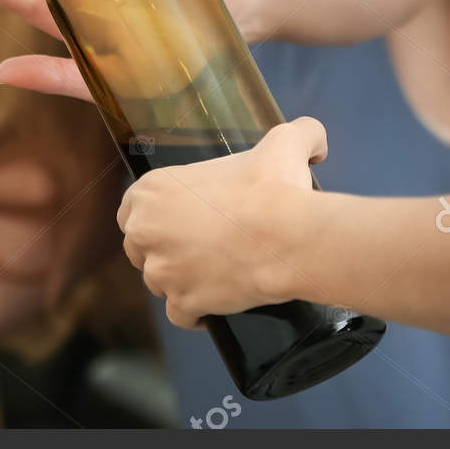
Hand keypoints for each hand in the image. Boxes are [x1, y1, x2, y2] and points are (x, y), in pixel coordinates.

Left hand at [116, 118, 327, 329]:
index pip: (132, 208)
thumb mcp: (285, 143)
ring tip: (209, 274)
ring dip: (179, 280)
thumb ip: (300, 133)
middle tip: (197, 247)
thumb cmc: (276, 188)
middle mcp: (146, 231)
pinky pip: (179, 315)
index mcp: (153, 190)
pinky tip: (209, 309)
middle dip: (163, 249)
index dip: (156, 216)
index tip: (179, 220)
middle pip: (140, 247)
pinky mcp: (182, 303)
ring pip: (159, 281)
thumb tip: (317, 141)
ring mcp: (161, 272)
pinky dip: (193, 314)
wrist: (289, 237)